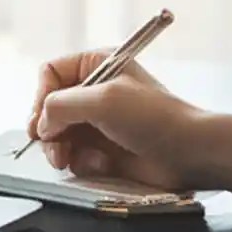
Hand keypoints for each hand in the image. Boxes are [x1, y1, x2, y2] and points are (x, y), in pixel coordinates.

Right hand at [27, 50, 205, 189]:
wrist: (190, 153)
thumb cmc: (155, 118)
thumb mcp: (103, 100)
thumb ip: (61, 105)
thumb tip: (41, 125)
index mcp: (97, 66)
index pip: (50, 73)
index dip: (41, 96)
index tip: (42, 120)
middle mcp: (94, 91)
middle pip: (49, 108)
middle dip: (47, 130)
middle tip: (52, 147)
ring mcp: (98, 122)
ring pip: (57, 135)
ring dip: (59, 150)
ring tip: (66, 161)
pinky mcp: (103, 149)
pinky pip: (75, 156)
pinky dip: (81, 162)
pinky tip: (100, 165)